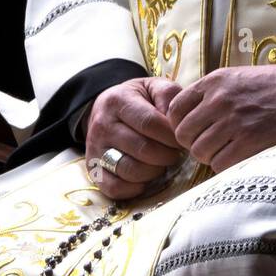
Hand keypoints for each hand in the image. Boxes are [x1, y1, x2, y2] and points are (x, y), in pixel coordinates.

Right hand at [84, 76, 186, 200]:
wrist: (104, 108)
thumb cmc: (137, 99)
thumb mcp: (152, 87)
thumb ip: (169, 95)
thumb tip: (177, 120)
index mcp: (118, 101)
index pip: (150, 123)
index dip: (171, 135)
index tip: (182, 138)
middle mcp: (103, 125)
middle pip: (142, 149)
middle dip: (167, 155)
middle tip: (175, 152)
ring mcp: (95, 150)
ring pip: (130, 170)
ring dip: (154, 171)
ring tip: (161, 162)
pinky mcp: (93, 170)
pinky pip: (114, 188)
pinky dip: (134, 188)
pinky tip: (145, 178)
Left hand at [165, 56, 275, 173]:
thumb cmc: (274, 86)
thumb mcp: (236, 77)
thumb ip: (210, 94)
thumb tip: (188, 117)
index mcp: (214, 82)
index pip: (175, 110)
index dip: (180, 125)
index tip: (192, 131)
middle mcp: (219, 100)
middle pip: (184, 134)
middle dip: (193, 143)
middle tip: (209, 144)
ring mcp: (233, 121)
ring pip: (200, 152)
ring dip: (209, 156)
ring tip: (225, 151)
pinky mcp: (249, 141)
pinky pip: (220, 164)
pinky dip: (224, 166)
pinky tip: (237, 157)